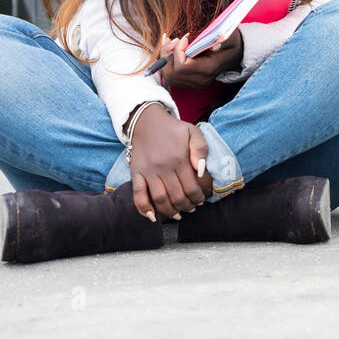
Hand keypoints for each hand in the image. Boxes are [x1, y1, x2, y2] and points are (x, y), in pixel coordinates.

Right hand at [128, 105, 211, 220]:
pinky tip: (152, 217)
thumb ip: (201, 150)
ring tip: (178, 215)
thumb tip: (202, 172)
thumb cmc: (173, 129)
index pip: (192, 187)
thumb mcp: (193, 132)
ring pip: (160, 200)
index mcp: (179, 159)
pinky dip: (143, 208)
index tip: (201, 201)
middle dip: (187, 207)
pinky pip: (138, 195)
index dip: (198, 198)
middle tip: (192, 209)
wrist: (147, 121)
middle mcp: (164, 168)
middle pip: (177, 197)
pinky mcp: (136, 174)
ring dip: (170, 212)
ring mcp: (148, 172)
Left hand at [156, 29, 243, 89]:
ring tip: (170, 42)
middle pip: (171, 73)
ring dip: (165, 58)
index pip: (182, 66)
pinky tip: (171, 49)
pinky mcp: (190, 82)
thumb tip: (212, 34)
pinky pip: (171, 75)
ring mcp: (194, 83)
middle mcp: (200, 80)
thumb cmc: (231, 44)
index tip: (185, 37)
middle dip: (167, 54)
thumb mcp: (230, 37)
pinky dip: (167, 62)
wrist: (235, 56)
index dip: (178, 51)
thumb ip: (222, 36)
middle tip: (172, 39)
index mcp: (208, 70)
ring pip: (168, 75)